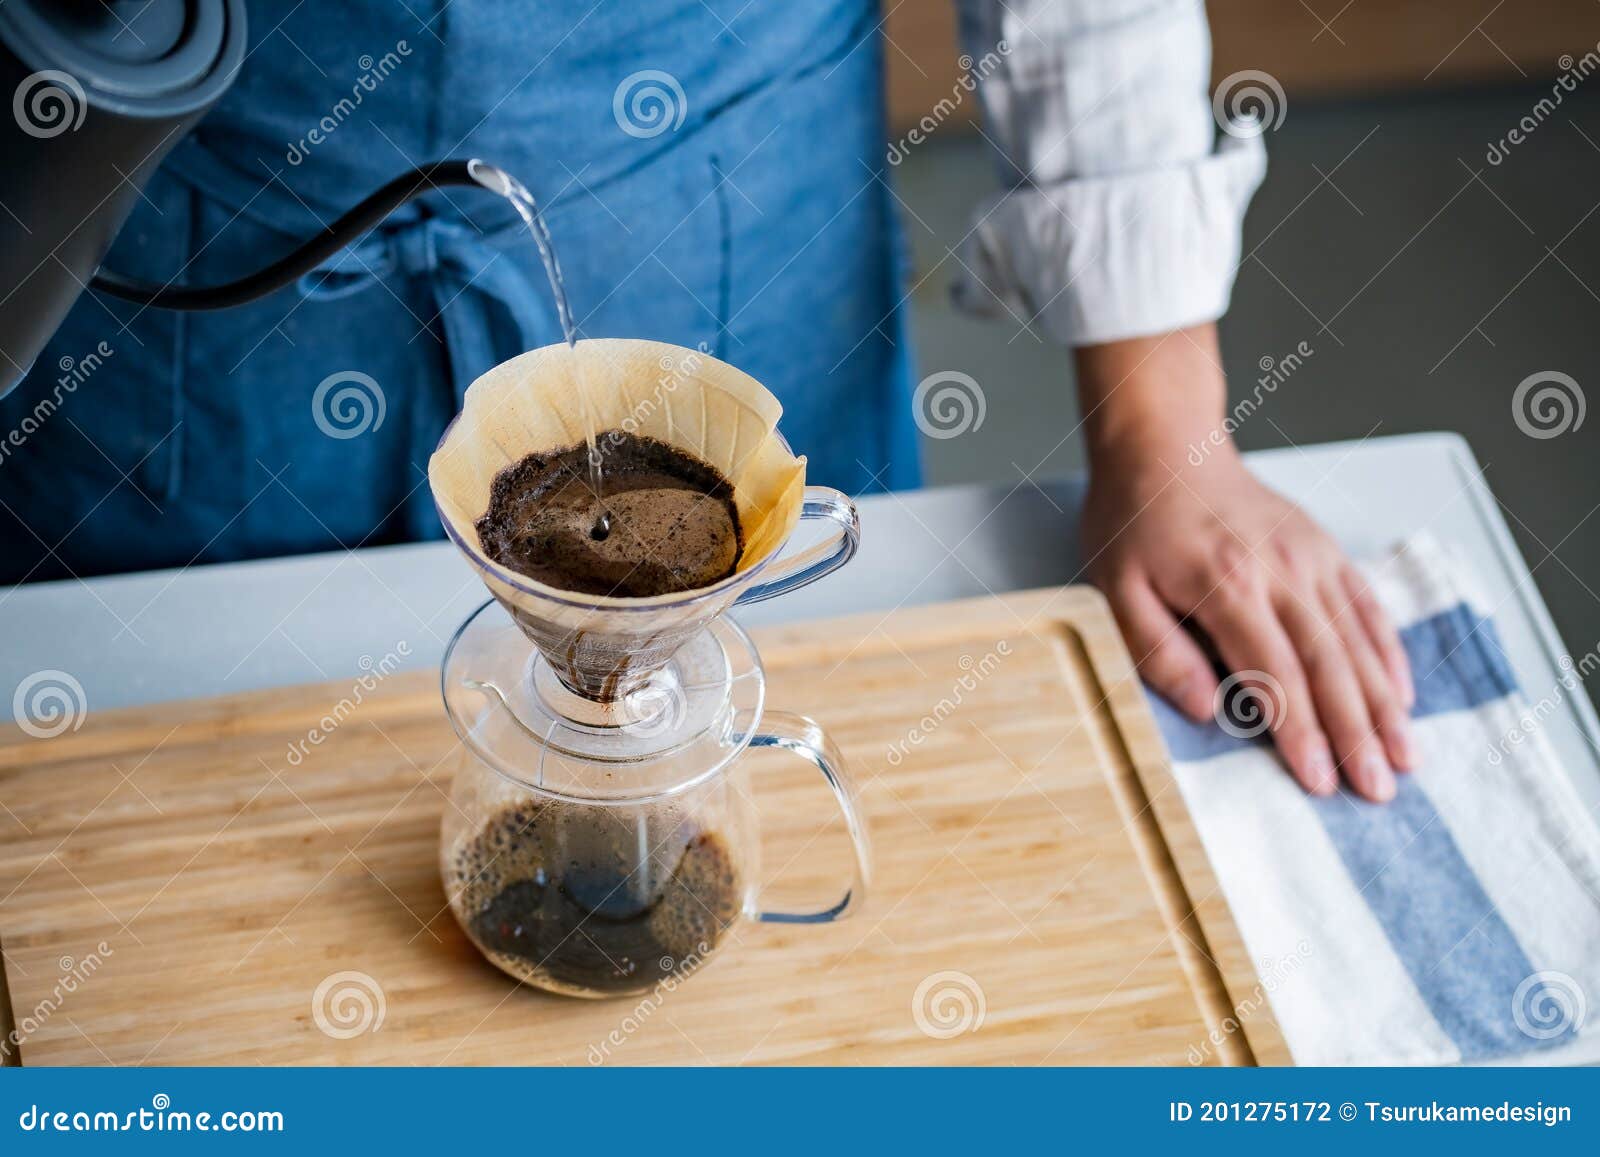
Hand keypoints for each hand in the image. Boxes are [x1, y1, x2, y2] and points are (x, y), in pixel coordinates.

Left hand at [1075, 326, 1415, 800]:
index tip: (1321, 781)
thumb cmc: (1135, 523)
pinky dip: (1388, 654)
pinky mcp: (1324, 549)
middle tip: (1379, 790)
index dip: (1301, 733)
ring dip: (1385, 705)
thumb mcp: (1116, 590)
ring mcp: (1310, 557)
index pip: (1275, 674)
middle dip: (1357, 734)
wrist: (1165, 448)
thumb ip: (1158, 652)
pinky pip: (1366, 608)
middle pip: (1329, 666)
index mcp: (1227, 586)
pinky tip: (1401, 696)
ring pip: (1358, 642)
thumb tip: (1208, 711)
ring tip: (1405, 758)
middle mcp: (1281, 571)